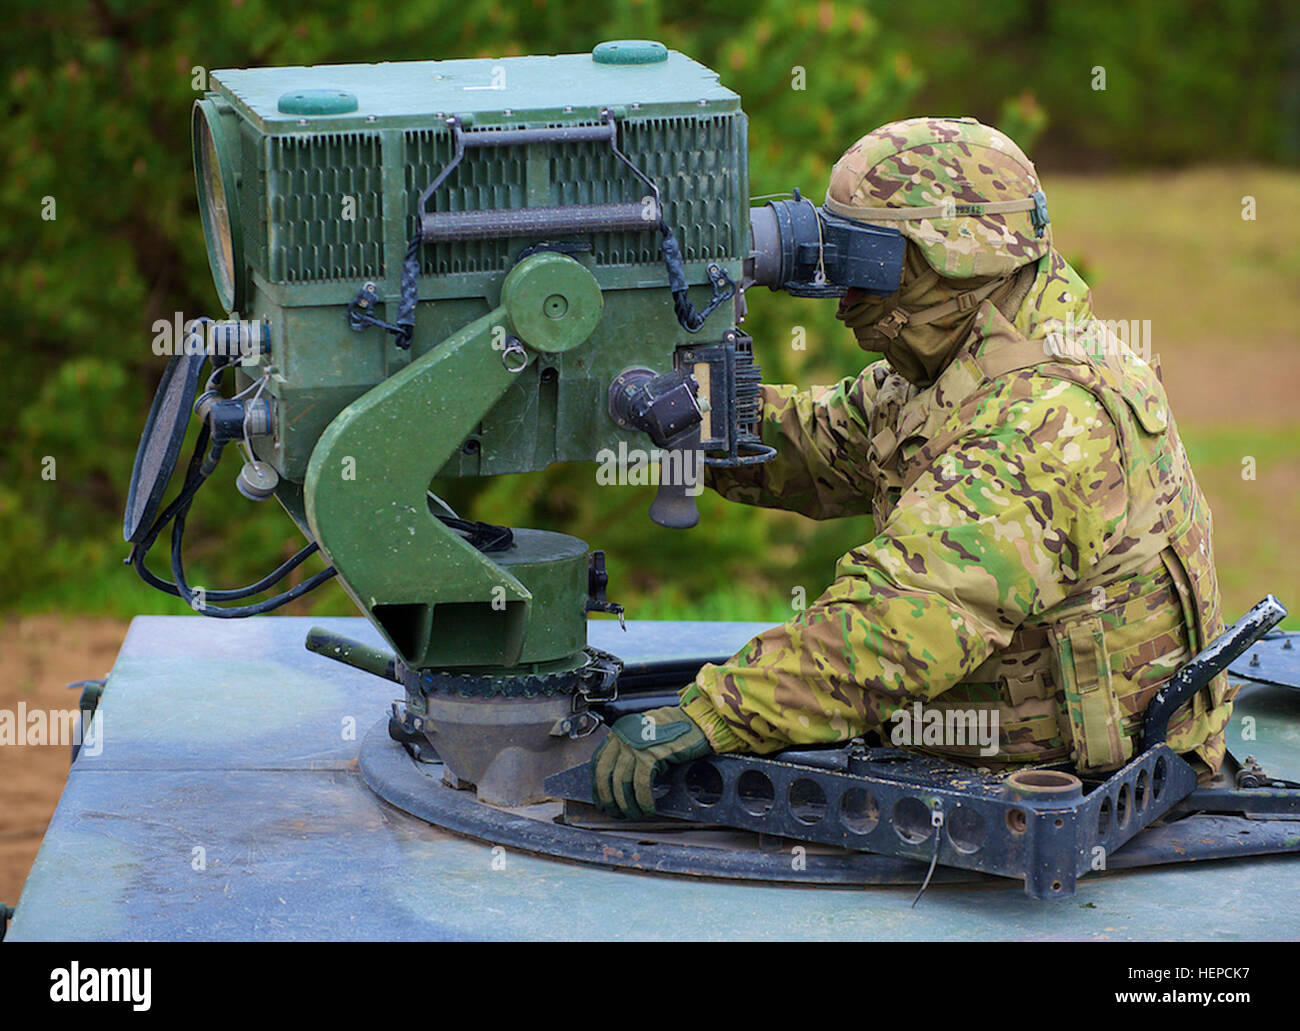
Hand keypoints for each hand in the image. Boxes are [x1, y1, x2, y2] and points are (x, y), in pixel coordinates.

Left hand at [591, 706, 712, 818]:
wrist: (698, 719)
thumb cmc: (677, 726)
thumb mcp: (646, 732)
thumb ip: (631, 748)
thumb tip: (622, 778)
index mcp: (621, 731)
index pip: (599, 762)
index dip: (598, 785)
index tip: (602, 798)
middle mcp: (624, 737)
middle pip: (607, 775)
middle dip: (609, 798)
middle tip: (615, 812)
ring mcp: (635, 745)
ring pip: (622, 783)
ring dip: (627, 804)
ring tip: (633, 814)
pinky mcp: (650, 755)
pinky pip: (641, 785)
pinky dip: (644, 800)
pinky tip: (648, 808)